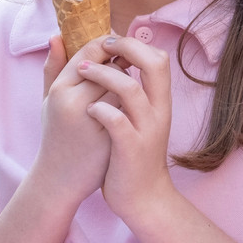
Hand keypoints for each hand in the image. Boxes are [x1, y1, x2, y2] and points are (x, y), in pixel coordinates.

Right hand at [33, 35, 113, 206]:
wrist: (61, 180)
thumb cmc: (55, 136)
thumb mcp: (48, 101)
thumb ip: (53, 67)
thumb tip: (57, 35)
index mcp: (59, 89)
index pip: (90, 50)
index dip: (107, 47)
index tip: (115, 52)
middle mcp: (74, 101)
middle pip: (112, 66)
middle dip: (121, 66)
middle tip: (124, 70)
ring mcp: (94, 118)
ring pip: (125, 84)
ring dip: (128, 85)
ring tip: (122, 92)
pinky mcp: (112, 133)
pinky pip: (130, 107)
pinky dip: (131, 105)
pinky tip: (128, 110)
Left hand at [75, 35, 176, 223]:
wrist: (144, 198)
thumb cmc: (134, 156)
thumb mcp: (141, 121)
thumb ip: (136, 94)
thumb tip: (123, 64)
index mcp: (160, 102)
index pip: (158, 59)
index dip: (134, 45)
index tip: (110, 44)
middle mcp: (158, 111)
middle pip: (154, 64)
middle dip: (126, 49)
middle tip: (101, 48)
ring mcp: (146, 129)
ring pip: (130, 89)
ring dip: (103, 75)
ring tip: (82, 71)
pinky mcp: (131, 148)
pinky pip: (116, 121)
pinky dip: (100, 110)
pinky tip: (88, 110)